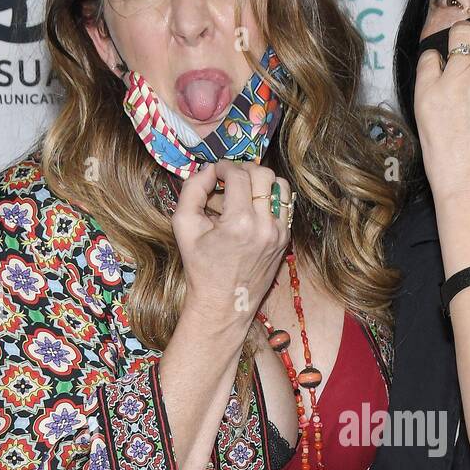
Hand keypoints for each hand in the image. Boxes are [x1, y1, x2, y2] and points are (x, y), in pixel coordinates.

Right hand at [171, 159, 291, 324]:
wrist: (224, 303)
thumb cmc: (201, 267)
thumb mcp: (183, 226)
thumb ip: (192, 190)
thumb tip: (209, 169)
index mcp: (240, 223)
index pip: (239, 175)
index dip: (224, 166)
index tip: (215, 171)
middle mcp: (265, 227)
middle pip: (264, 174)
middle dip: (244, 170)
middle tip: (229, 179)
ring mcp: (280, 233)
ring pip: (280, 186)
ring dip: (261, 182)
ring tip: (243, 191)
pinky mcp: (286, 239)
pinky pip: (284, 205)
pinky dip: (269, 199)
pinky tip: (251, 209)